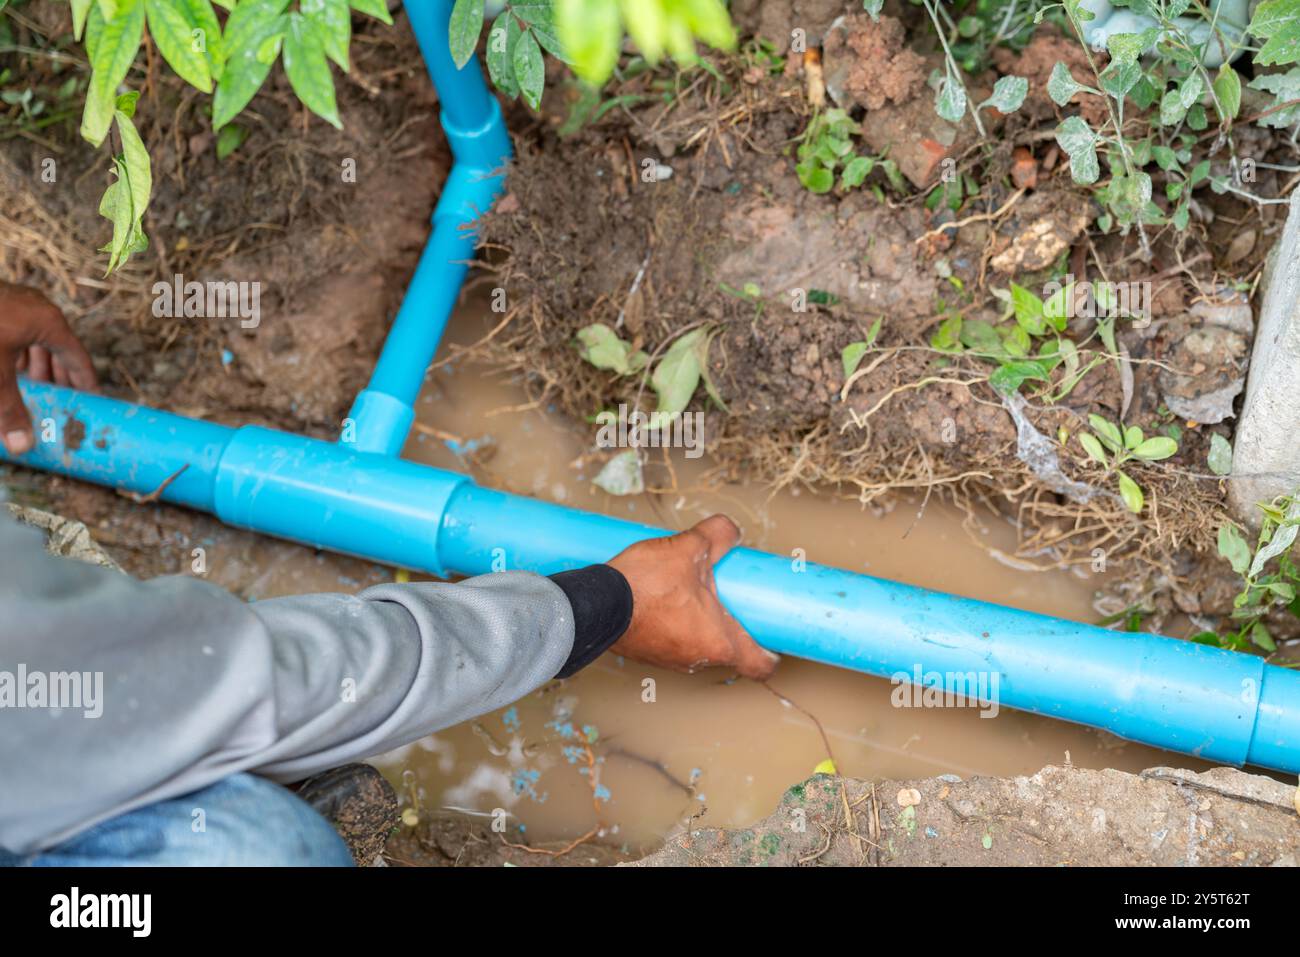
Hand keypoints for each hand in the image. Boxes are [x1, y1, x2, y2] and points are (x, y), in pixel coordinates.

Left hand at [0, 281, 96, 454]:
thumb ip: (9, 409)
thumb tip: (21, 445)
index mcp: (48, 322)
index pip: (78, 357)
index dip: (85, 381)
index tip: (92, 398)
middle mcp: (36, 308)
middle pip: (58, 347)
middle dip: (58, 376)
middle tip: (61, 399)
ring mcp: (13, 301)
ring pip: (34, 337)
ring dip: (35, 363)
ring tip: (32, 387)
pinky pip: (15, 330)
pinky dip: (15, 351)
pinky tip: (5, 367)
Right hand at [607, 514, 778, 679]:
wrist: (596, 603)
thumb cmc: (646, 585)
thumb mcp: (688, 548)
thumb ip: (718, 535)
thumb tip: (732, 530)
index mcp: (719, 643)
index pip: (760, 665)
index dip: (771, 652)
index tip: (773, 638)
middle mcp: (698, 660)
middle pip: (729, 651)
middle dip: (731, 625)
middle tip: (728, 598)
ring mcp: (670, 660)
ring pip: (699, 646)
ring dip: (700, 624)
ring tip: (691, 592)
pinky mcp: (648, 653)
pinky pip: (672, 642)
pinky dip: (675, 625)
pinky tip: (663, 599)